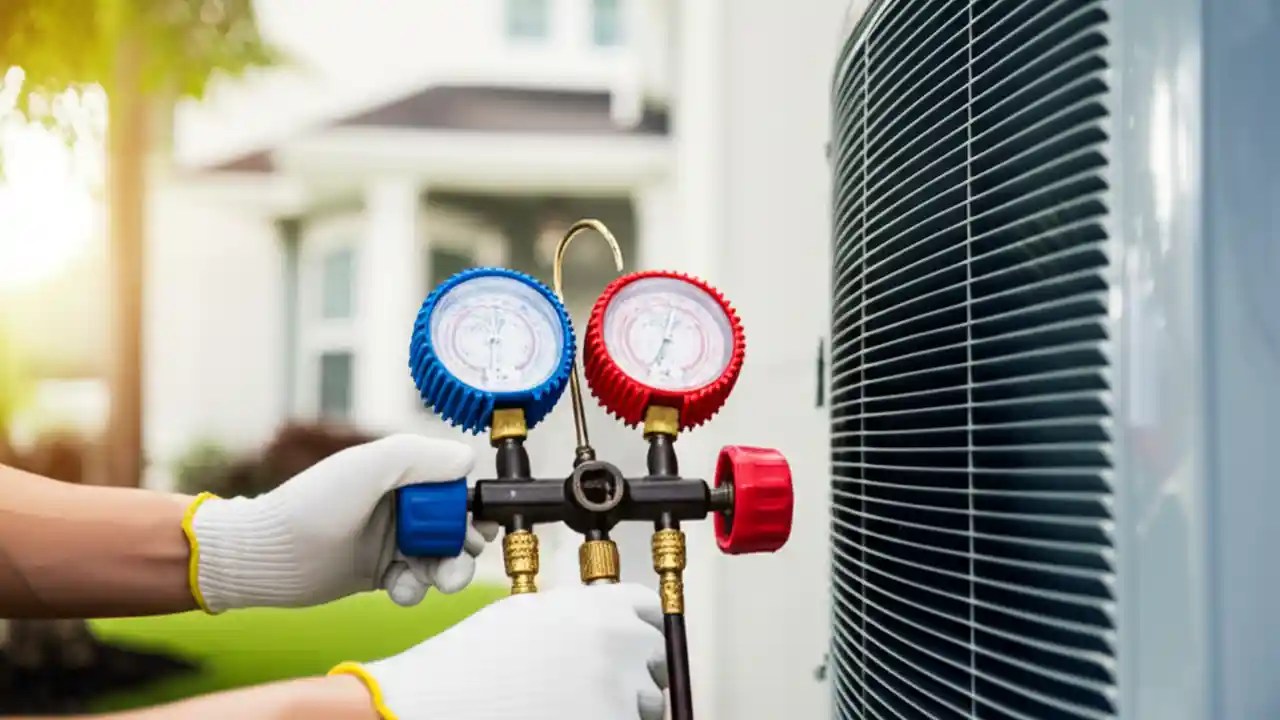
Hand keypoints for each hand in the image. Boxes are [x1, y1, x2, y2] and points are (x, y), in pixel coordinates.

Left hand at [188, 434, 496, 612]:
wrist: (267, 555)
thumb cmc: (313, 505)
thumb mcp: (371, 465)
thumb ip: (423, 456)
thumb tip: (467, 459)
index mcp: (400, 474)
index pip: (452, 487)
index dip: (469, 506)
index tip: (477, 523)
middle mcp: (399, 506)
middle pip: (453, 526)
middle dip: (464, 544)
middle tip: (461, 556)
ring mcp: (389, 541)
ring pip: (439, 559)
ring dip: (447, 571)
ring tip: (439, 580)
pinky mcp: (378, 574)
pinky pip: (413, 583)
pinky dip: (414, 589)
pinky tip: (400, 589)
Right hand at [333, 583, 668, 719]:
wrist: (438, 704)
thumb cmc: (472, 661)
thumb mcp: (528, 614)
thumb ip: (576, 612)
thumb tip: (607, 622)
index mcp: (599, 605)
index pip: (650, 610)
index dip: (637, 629)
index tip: (628, 645)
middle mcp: (619, 641)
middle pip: (655, 656)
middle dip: (635, 670)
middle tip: (596, 686)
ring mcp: (620, 689)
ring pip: (648, 702)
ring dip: (623, 706)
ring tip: (572, 706)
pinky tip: (568, 717)